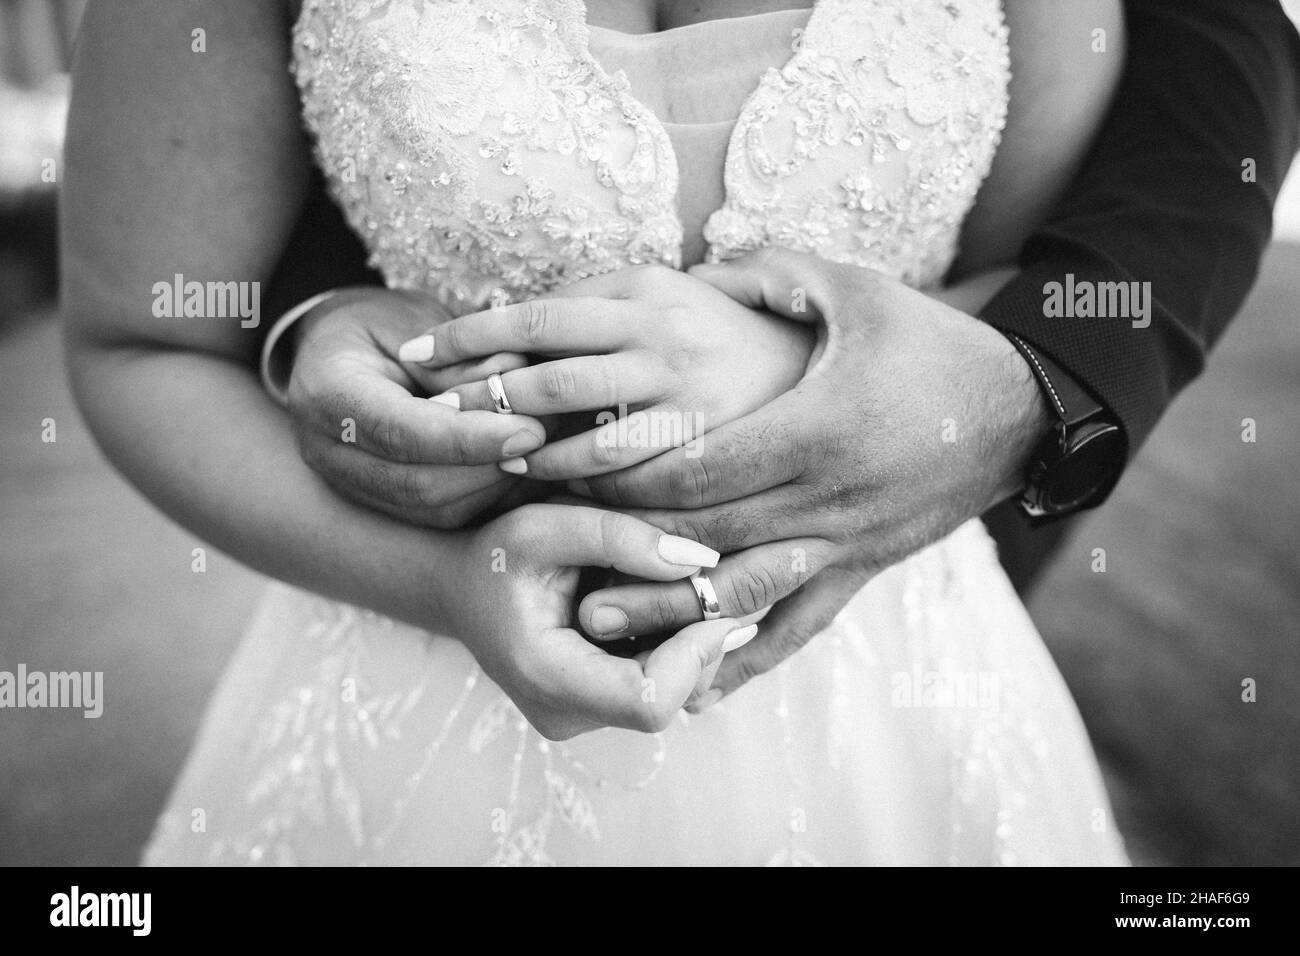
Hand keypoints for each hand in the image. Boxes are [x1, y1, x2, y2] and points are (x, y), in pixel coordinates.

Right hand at [286, 288, 547, 527]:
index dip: (469, 439)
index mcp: (326, 392)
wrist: (337, 351)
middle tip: (549, 442)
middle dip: (491, 467)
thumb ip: (457, 358)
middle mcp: (327, 450)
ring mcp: (348, 485)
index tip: (529, 431)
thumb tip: (512, 396)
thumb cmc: (382, 323)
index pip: (402, 431)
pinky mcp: (378, 503)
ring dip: (497, 485)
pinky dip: (490, 497)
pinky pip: (441, 517)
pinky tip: (526, 471)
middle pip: (418, 483)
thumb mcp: (416, 318)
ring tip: (545, 453)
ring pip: (433, 509)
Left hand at [397, 265, 816, 478]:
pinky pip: (641, 487)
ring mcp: (697, 406)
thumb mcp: (701, 282)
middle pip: (550, 379)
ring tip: (496, 463)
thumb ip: (624, 289)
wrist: (883, 374)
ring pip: (590, 444)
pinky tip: (569, 497)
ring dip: (534, 459)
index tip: (419, 353)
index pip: (538, 314)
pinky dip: (596, 493)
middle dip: (482, 402)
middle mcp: (668, 344)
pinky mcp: (721, 459)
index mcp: (652, 291)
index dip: (469, 335)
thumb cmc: (776, 329)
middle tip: (432, 418)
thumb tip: (551, 301)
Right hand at [441, 503, 755, 739]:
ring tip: (667, 585)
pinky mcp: (599, 709)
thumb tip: (700, 560)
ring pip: (675, 695)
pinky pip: (661, 687)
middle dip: (698, 640)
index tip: (712, 597)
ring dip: (690, 641)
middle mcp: (567, 715)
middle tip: (701, 580)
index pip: (650, 702)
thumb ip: (617, 536)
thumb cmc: (495, 553)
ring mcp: (583, 717)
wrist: (460, 589)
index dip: (695, 654)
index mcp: (545, 678)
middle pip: (672, 699)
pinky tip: (658, 603)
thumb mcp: (542, 525)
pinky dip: (675, 648)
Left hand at [566, 248, 1051, 695]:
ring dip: (667, 610)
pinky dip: (750, 664)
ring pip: (742, 590)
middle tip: (552, 540)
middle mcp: (828, 496)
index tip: (565, 468)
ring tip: (597, 623)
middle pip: (704, 530)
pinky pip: (802, 627)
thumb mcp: (851, 289)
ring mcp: (846, 542)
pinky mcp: (863, 571)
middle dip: (623, 536)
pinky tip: (701, 694)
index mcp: (818, 425)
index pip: (700, 464)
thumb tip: (682, 273)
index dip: (625, 471)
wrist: (1022, 410)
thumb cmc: (928, 341)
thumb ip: (763, 277)